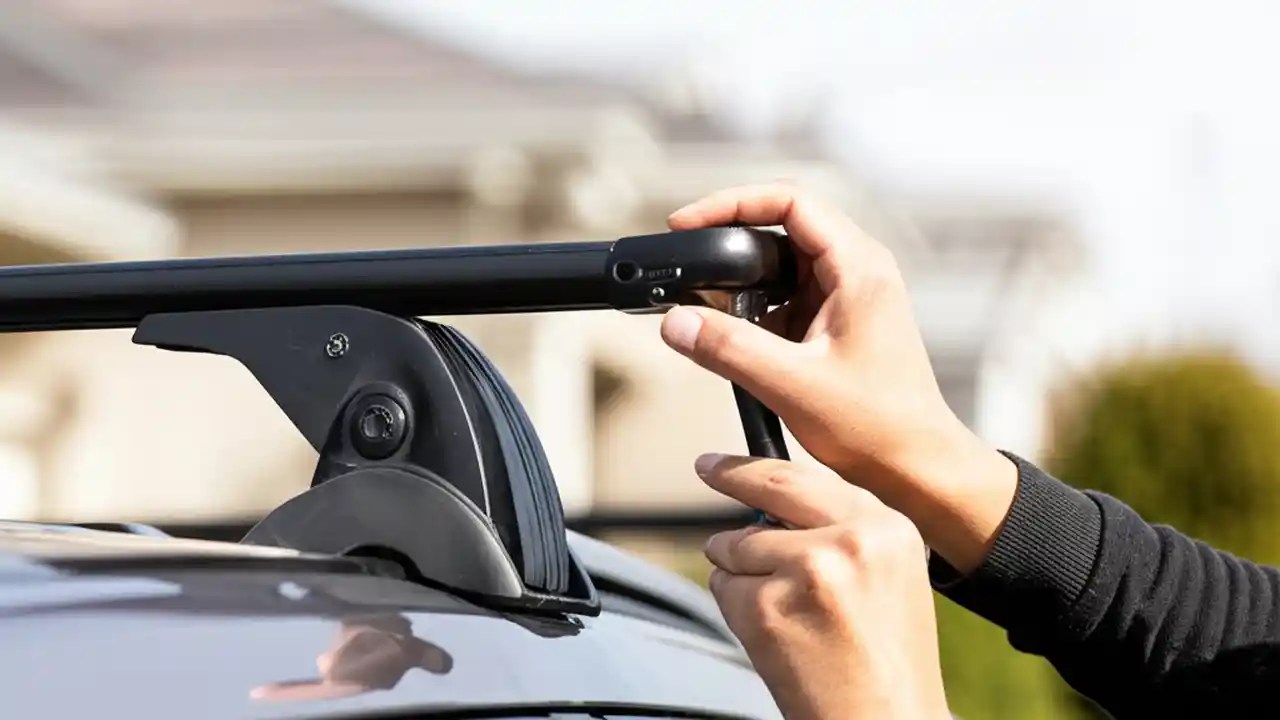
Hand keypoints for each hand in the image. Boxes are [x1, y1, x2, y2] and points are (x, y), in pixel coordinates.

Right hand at [661, 182, 1016, 571]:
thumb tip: (677, 322)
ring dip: (738, 281)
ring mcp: (845, 295)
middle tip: (685, 258)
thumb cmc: (880, 426)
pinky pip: (782, 297)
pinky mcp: (833, 321)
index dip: (732, 202)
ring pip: (778, 263)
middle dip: (727, 240)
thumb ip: (730, 349)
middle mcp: (856, 270)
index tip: (688, 224)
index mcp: (859, 267)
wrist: (915, 466)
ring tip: (702, 304)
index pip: (790, 199)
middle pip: (780, 224)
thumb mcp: (793, 384)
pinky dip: (750, 309)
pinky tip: (729, 335)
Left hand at [700, 454, 949, 719]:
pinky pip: (724, 587)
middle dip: (730, 476)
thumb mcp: (889, 578)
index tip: (727, 461)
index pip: (809, 478)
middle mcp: (850, 539)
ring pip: (737, 546)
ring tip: (788, 617)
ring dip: (741, 574)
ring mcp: (806, 569)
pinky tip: (775, 638)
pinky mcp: (767, 606)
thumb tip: (775, 510)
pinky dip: (736, 610)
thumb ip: (843, 533)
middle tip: (706, 467)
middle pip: (768, 489)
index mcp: (888, 528)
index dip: (759, 467)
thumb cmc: (886, 665)